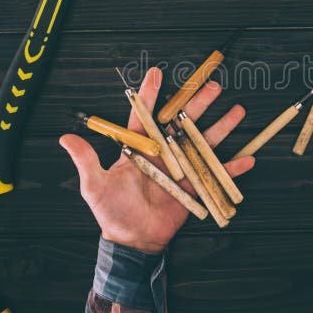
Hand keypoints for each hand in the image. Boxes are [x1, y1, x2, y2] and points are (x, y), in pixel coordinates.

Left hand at [59, 67, 254, 253]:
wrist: (132, 240)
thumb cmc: (112, 212)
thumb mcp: (94, 185)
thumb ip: (85, 160)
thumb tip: (64, 137)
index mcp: (140, 148)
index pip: (146, 115)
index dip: (151, 94)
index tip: (157, 73)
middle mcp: (163, 153)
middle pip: (183, 122)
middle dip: (198, 103)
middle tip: (212, 85)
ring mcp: (181, 168)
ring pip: (203, 142)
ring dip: (221, 127)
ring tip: (237, 110)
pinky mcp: (194, 187)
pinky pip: (215, 175)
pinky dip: (232, 169)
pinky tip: (247, 158)